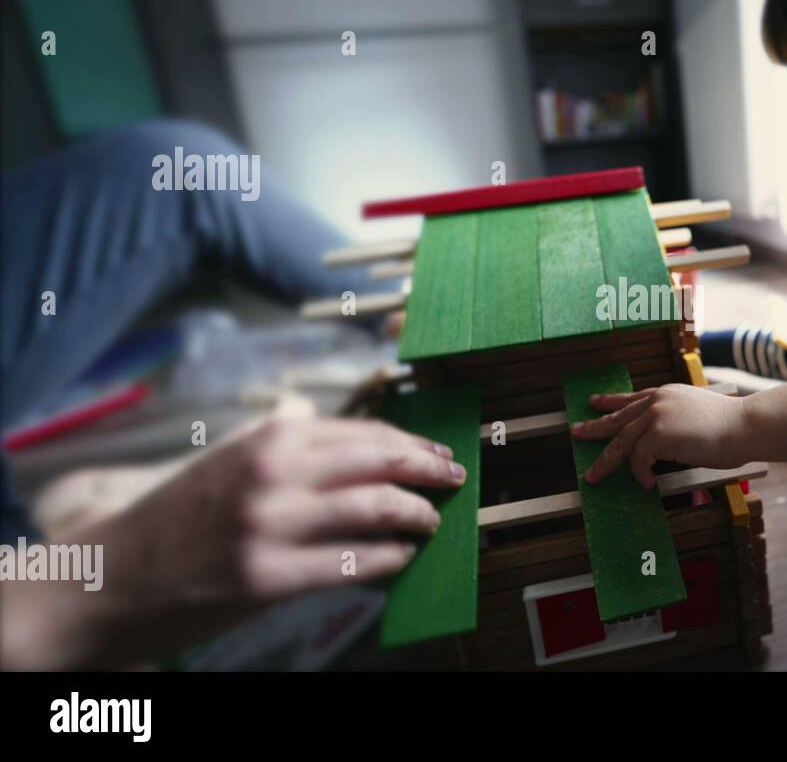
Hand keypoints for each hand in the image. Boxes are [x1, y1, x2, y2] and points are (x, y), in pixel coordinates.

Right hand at [1, 415, 466, 668]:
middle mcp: (273, 472)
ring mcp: (271, 525)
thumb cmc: (178, 519)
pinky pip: (351, 563)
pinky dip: (387, 559)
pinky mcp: (267, 577)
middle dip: (428, 469)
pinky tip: (401, 559)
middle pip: (381, 460)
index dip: (411, 443)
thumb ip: (292, 451)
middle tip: (454, 479)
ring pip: (376, 508)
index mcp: (269, 437)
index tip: (439, 452)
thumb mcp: (233, 461)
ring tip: (431, 520)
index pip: (364, 432)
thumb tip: (364, 452)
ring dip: (417, 515)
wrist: (109, 576)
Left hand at [570, 384, 750, 488]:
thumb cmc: (731, 427)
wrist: (745, 425)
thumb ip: (675, 426)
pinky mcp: (658, 434)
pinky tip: (648, 483)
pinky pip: (640, 460)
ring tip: (593, 477)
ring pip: (621, 442)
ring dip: (606, 462)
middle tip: (576, 433)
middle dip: (595, 428)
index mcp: (667, 394)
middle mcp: (658, 400)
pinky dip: (641, 474)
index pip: (632, 399)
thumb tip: (661, 447)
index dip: (611, 402)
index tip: (595, 403)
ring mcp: (656, 415)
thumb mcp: (697, 418)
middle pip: (618, 418)